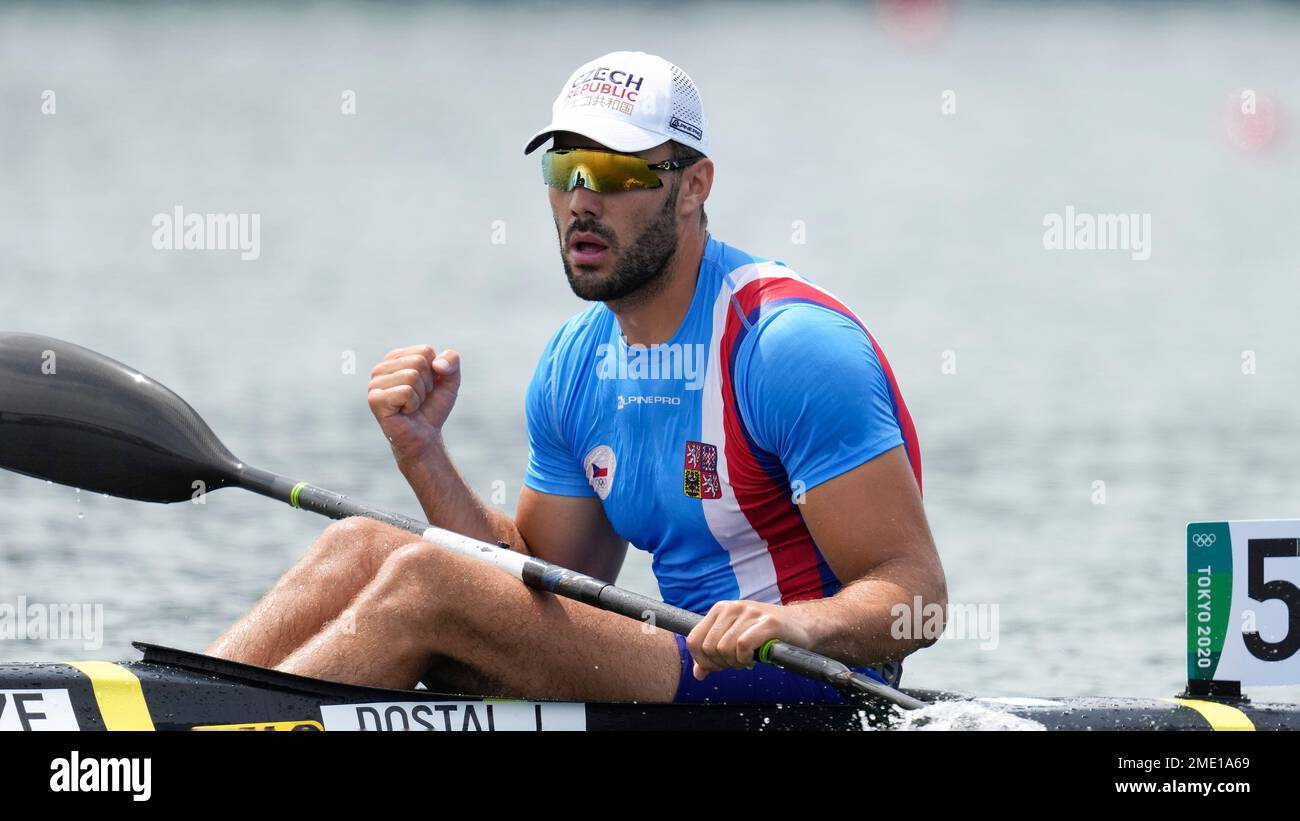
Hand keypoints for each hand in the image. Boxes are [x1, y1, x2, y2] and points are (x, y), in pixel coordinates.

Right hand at [367, 345, 460, 462]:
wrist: (425, 436)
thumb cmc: (432, 407)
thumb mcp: (450, 379)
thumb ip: (451, 360)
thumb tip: (437, 364)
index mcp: (395, 358)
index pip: (425, 351)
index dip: (434, 372)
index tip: (426, 387)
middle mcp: (381, 368)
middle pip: (419, 361)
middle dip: (427, 384)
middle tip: (419, 399)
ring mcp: (374, 383)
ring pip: (412, 375)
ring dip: (420, 395)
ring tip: (411, 406)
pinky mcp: (375, 399)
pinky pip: (406, 391)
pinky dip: (413, 404)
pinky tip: (405, 412)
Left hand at [686, 600, 817, 679]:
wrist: (801, 626)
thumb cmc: (766, 635)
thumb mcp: (735, 641)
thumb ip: (714, 655)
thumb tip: (697, 674)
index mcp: (720, 609)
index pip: (694, 639)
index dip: (702, 660)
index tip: (717, 666)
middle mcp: (732, 607)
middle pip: (708, 647)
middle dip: (720, 663)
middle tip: (736, 663)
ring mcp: (750, 612)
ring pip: (724, 648)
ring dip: (735, 662)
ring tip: (747, 660)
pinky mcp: (768, 622)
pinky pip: (743, 646)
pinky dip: (745, 658)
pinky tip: (754, 658)